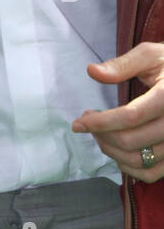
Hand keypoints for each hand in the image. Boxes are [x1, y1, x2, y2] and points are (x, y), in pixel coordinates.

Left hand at [72, 43, 163, 180]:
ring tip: (99, 133)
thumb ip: (122, 65)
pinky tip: (116, 150)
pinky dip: (128, 168)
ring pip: (139, 160)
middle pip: (131, 141)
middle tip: (87, 122)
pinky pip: (151, 173)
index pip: (131, 116)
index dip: (100, 122)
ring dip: (111, 151)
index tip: (78, 123)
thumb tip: (92, 71)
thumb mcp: (150, 55)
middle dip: (102, 135)